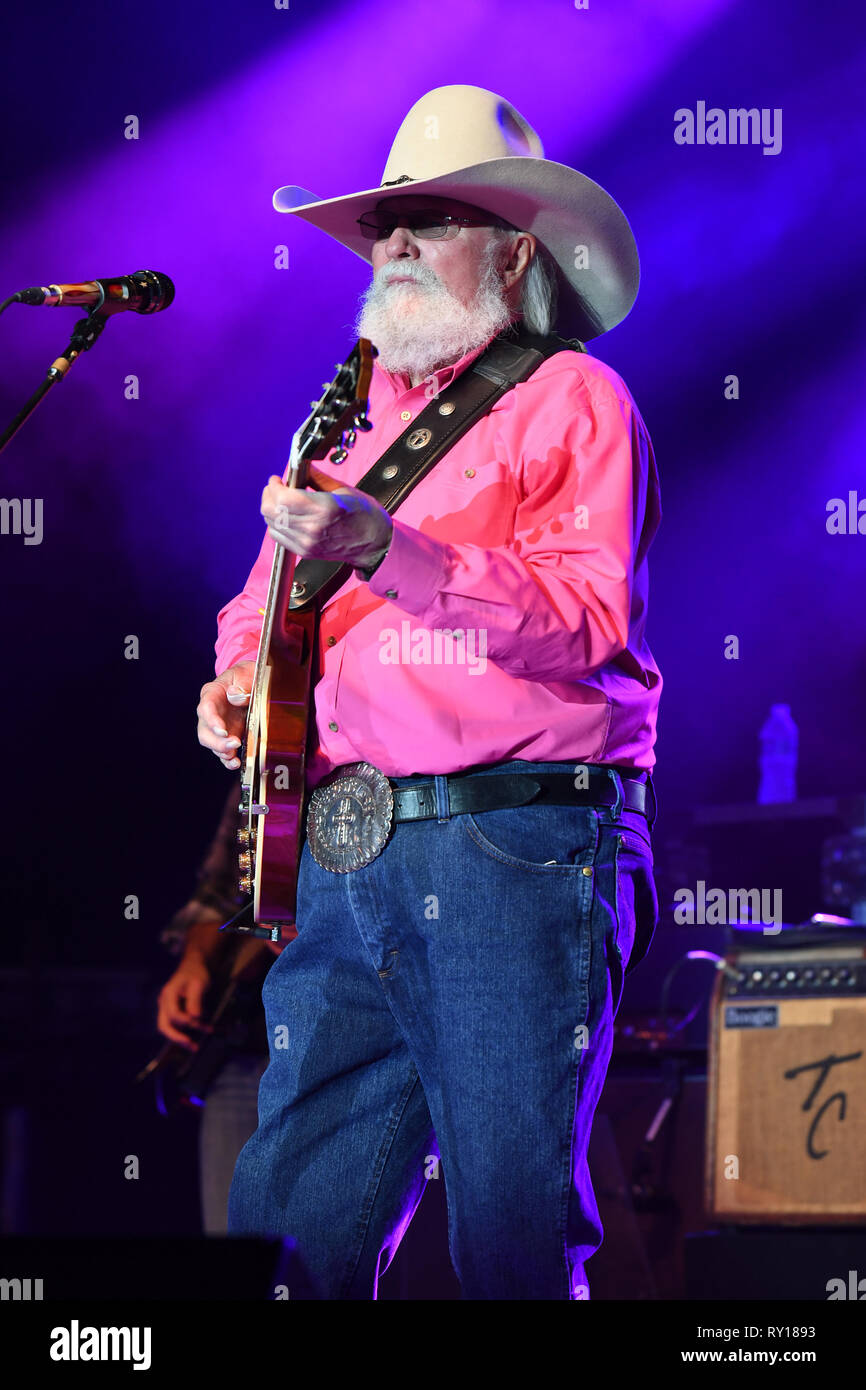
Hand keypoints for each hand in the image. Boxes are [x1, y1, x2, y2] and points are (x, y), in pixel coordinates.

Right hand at [157, 955, 212, 1049]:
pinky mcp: (176, 1011)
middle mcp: (165, 1002)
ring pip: (172, 1027)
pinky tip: (207, 1029)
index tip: (196, 1020)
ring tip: (197, 1046)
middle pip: (164, 1025)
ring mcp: (168, 1007)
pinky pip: (181, 1024)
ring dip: (185, 1036)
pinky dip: (193, 1028)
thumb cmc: (195, 973)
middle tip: (190, 1045)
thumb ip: (195, 1000)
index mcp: (169, 993)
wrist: (193, 966)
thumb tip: (194, 1017)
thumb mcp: (198, 984)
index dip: (184, 1020)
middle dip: (177, 1037)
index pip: (173, 1013)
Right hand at [197, 659, 254, 768]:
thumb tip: (235, 696)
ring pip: (211, 743)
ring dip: (221, 752)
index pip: (206, 708)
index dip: (212, 721)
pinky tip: (235, 764)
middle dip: (217, 742)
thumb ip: (242, 685)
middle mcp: (210, 712)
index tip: (223, 730)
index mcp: (212, 693)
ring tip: (234, 758)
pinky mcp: (226, 735)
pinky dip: (227, 759)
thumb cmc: (245, 675)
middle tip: (234, 744)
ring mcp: (217, 725)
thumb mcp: (246, 674)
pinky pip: (222, 750)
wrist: (250, 680)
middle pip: (204, 730)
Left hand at [261, 475, 392, 569]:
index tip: (277, 479)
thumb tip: (299, 467)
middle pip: (272, 512)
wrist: (374, 544)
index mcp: (324, 509)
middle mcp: (313, 528)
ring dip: (271, 510)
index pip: (283, 498)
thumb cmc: (364, 515)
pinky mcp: (305, 552)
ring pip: (272, 525)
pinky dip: (276, 524)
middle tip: (276, 488)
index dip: (274, 486)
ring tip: (281, 501)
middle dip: (269, 496)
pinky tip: (285, 516)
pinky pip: (278, 537)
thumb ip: (316, 477)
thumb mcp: (343, 489)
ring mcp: (308, 543)